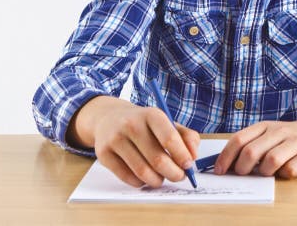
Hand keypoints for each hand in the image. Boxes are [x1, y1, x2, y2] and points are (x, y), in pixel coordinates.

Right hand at [66, 95, 199, 187]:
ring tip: (162, 177)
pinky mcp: (104, 154)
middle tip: (179, 176)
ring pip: (143, 172)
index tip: (189, 165)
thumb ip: (187, 137)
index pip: (170, 139)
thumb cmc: (144, 124)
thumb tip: (193, 156)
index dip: (182, 156)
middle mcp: (131, 124)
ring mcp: (115, 139)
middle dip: (173, 173)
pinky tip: (145, 177)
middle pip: (158, 159)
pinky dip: (141, 183)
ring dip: (157, 180)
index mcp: (151, 114)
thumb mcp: (167, 123)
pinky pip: (128, 178)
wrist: (109, 118)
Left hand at [213, 108, 296, 178]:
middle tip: (242, 175)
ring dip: (264, 172)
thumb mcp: (270, 134)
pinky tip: (286, 172)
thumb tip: (227, 164)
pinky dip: (285, 175)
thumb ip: (252, 144)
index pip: (239, 139)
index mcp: (265, 126)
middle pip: (252, 151)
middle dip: (242, 168)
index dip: (226, 156)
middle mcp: (280, 131)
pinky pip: (292, 169)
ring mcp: (296, 142)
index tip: (219, 170)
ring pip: (271, 160)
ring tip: (267, 173)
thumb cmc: (291, 137)